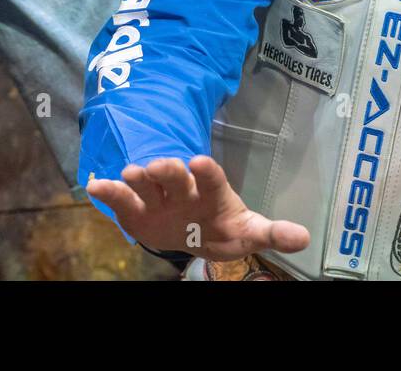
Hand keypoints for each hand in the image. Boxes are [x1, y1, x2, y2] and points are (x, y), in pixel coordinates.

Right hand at [87, 156, 310, 261]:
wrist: (192, 231)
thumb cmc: (223, 227)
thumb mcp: (248, 233)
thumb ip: (272, 233)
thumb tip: (305, 238)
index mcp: (211, 191)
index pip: (210, 176)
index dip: (206, 170)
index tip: (199, 161)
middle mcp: (183, 187)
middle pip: (174, 174)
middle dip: (167, 170)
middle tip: (158, 167)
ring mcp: (157, 196)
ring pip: (146, 182)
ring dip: (138, 178)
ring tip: (128, 175)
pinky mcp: (135, 209)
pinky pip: (120, 198)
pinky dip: (109, 192)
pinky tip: (95, 187)